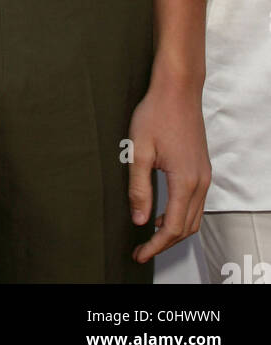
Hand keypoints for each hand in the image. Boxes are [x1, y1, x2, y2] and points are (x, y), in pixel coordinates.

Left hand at [127, 77, 210, 262]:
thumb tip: (140, 221)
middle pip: (187, 228)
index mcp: (185, 181)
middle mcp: (200, 182)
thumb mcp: (139, 150)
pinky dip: (181, 215)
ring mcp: (204, 175)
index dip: (155, 246)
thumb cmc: (156, 114)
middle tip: (141, 250)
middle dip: (165, 243)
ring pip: (194, 217)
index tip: (139, 254)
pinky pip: (196, 203)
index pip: (174, 228)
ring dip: (174, 230)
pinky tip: (163, 212)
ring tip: (150, 235)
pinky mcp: (202, 168)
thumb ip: (139, 188)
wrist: (178, 89)